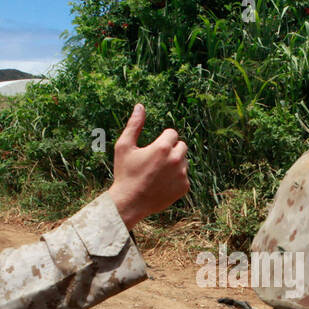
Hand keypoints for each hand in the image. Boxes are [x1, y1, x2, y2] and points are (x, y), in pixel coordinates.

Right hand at [106, 104, 189, 228]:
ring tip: (157, 173)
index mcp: (163, 147)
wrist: (129, 203)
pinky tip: (161, 184)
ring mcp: (182, 175)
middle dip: (171, 150)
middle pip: (181, 145)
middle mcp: (176, 160)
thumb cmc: (124, 173)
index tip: (152, 149)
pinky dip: (176, 178)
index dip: (161, 140)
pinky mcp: (184, 187)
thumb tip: (140, 106)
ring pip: (183, 161)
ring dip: (174, 164)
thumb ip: (134, 125)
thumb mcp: (124, 147)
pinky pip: (184, 176)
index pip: (172, 133)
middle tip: (155, 161)